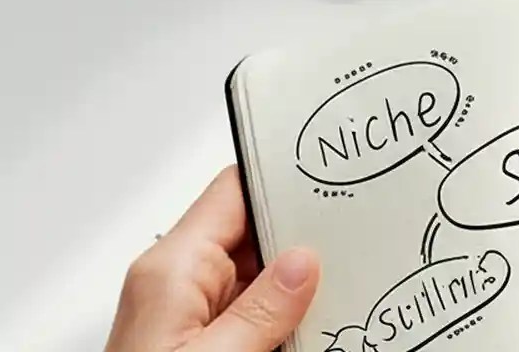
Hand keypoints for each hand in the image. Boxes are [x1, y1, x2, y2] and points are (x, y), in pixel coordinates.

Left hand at [105, 166, 320, 351]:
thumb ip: (263, 311)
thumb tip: (303, 262)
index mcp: (170, 269)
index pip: (232, 191)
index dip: (281, 182)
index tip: (328, 188)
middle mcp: (172, 282)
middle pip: (251, 233)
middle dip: (299, 244)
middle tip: (348, 254)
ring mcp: (183, 312)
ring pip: (256, 275)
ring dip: (294, 288)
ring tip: (331, 302)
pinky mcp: (195, 339)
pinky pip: (248, 310)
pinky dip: (281, 317)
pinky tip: (308, 330)